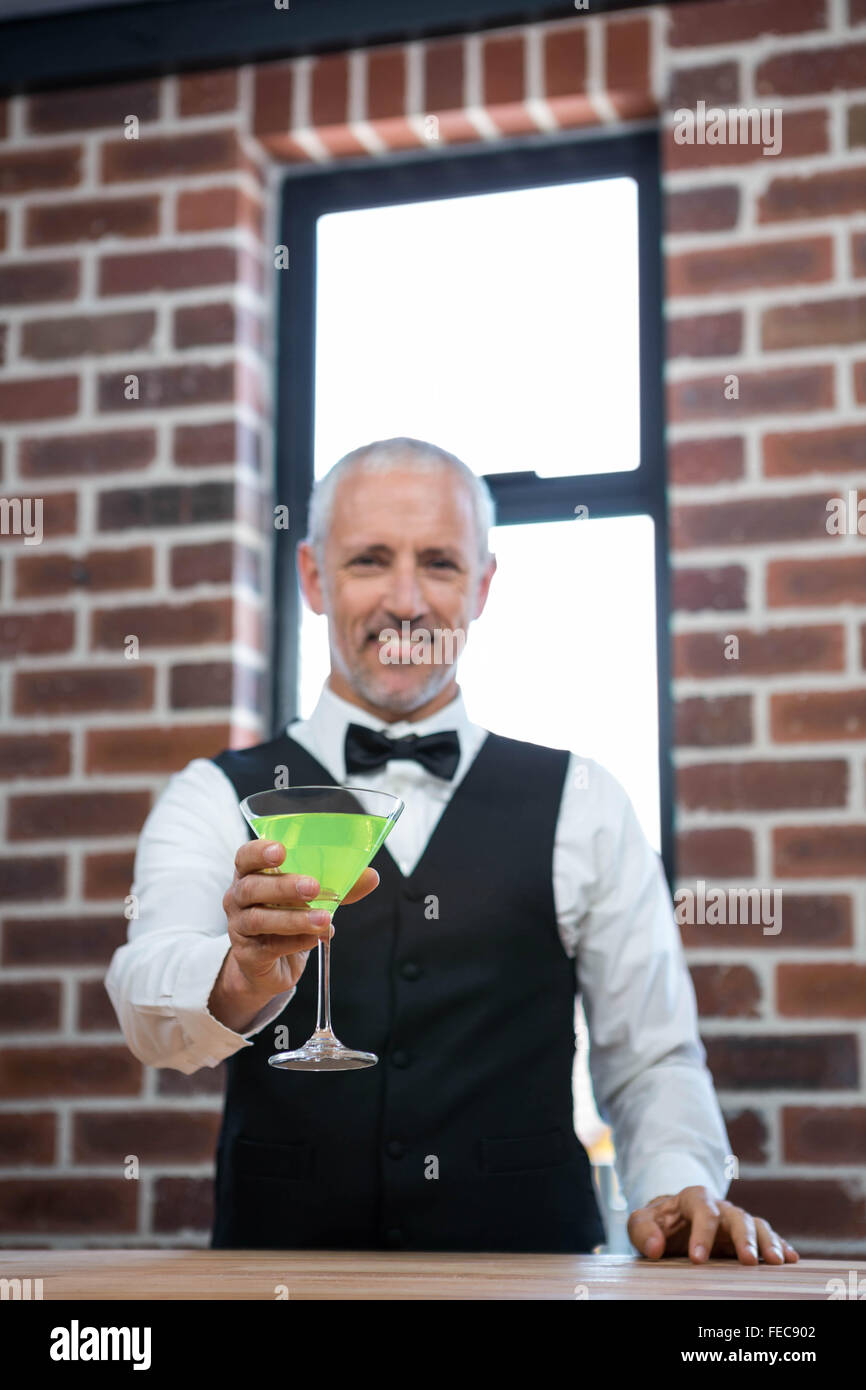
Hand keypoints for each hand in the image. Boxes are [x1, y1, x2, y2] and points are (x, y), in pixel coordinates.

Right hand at [220, 837, 379, 1000]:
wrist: (271, 965)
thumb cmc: (288, 919)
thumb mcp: (312, 899)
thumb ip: (338, 886)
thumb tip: (371, 876)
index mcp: (251, 874)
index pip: (245, 856)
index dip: (259, 852)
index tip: (281, 850)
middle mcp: (238, 898)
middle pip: (252, 887)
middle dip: (283, 885)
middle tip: (313, 887)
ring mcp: (239, 927)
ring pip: (260, 919)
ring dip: (295, 918)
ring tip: (324, 919)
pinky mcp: (248, 954)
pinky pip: (270, 946)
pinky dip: (296, 941)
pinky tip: (316, 939)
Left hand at [627, 1186, 799, 1264]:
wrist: (672, 1222)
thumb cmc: (657, 1223)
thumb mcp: (641, 1223)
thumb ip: (642, 1230)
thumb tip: (655, 1247)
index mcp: (694, 1199)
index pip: (702, 1211)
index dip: (702, 1234)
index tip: (698, 1260)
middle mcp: (720, 1207)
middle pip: (737, 1216)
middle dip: (744, 1238)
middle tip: (748, 1261)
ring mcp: (736, 1221)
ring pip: (757, 1225)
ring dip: (768, 1243)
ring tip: (777, 1262)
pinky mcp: (747, 1236)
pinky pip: (768, 1237)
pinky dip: (781, 1245)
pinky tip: (791, 1259)